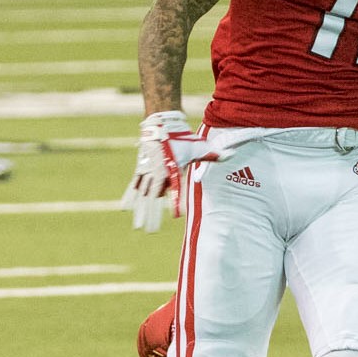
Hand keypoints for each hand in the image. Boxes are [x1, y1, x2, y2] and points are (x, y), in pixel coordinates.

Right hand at [120, 110, 235, 232]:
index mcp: (172, 169)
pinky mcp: (140, 169)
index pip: (175, 189)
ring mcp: (147, 171)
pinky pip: (134, 185)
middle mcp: (157, 172)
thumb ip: (213, 154)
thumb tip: (231, 154)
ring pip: (142, 194)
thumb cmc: (181, 139)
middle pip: (154, 197)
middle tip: (151, 231)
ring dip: (140, 210)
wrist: (161, 125)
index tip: (177, 216)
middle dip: (152, 214)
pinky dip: (130, 196)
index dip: (175, 202)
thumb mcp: (198, 147)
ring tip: (138, 226)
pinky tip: (126, 208)